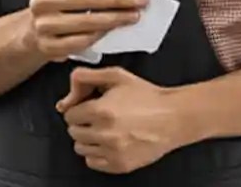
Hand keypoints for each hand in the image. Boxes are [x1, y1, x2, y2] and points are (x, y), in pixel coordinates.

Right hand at [24, 0, 147, 62]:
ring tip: (134, 15)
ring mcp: (43, 26)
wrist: (34, 32)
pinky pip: (81, 41)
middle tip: (140, 0)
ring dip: (115, 19)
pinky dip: (101, 35)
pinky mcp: (50, 47)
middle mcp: (39, 2)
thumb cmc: (56, 1)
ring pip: (86, 22)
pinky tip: (115, 29)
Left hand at [58, 66, 184, 174]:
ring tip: (103, 130)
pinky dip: (96, 154)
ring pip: (80, 148)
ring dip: (87, 139)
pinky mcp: (121, 164)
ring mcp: (113, 151)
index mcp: (101, 110)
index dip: (78, 109)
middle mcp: (105, 133)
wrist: (173, 117)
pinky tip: (108, 143)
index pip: (69, 115)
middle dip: (81, 123)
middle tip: (96, 118)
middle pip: (73, 132)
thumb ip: (86, 77)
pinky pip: (92, 163)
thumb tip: (67, 95)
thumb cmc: (147, 96)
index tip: (87, 107)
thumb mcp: (116, 76)